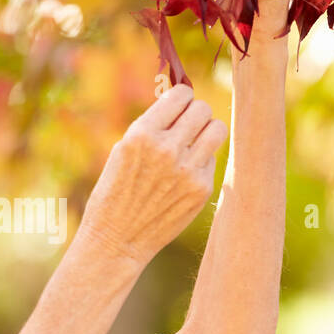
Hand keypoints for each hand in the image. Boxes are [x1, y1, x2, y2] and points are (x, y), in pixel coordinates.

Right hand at [77, 84, 228, 266]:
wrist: (117, 239)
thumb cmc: (115, 191)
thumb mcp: (123, 150)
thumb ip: (152, 125)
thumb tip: (179, 101)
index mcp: (142, 134)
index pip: (182, 94)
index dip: (181, 98)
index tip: (177, 106)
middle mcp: (167, 149)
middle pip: (203, 109)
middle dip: (194, 114)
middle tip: (186, 126)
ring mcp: (188, 170)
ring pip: (217, 130)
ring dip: (207, 131)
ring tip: (194, 142)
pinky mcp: (201, 189)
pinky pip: (212, 159)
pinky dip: (201, 161)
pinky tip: (184, 174)